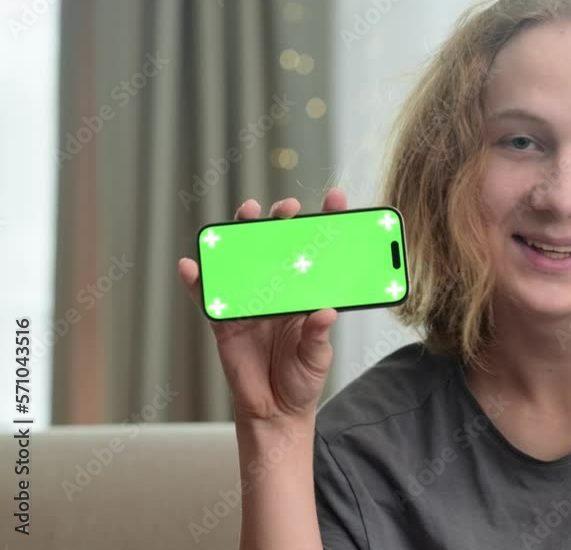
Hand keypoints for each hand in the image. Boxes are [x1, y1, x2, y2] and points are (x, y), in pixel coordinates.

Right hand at [177, 189, 347, 422]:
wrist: (276, 413)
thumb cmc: (302, 380)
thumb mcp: (317, 358)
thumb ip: (318, 335)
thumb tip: (325, 313)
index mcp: (304, 296)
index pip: (316, 253)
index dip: (326, 225)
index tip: (336, 199)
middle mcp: (277, 292)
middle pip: (276, 248)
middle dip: (281, 222)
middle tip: (288, 208)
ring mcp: (250, 304)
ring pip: (242, 262)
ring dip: (241, 236)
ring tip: (247, 214)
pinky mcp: (226, 322)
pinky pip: (209, 298)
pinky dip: (199, 280)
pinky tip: (193, 264)